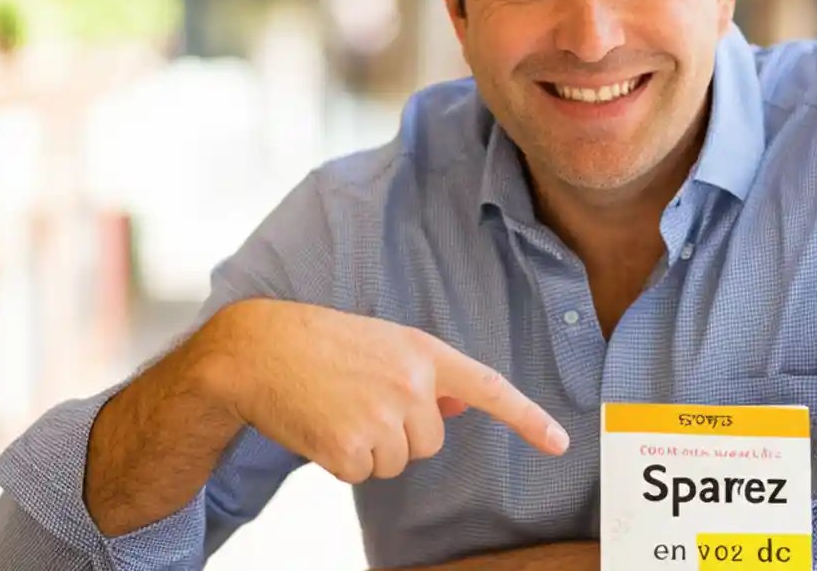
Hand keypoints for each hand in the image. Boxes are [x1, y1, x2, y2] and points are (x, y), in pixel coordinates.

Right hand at [194, 298, 568, 482]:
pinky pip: (363, 473)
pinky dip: (341, 460)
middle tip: (357, 399)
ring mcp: (383, 417)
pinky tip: (321, 424)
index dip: (527, 418)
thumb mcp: (383, 344)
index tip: (559, 443)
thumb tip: (457, 406)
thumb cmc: (318, 342)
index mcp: (424, 353)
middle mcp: (412, 384)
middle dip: (398, 433)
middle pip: (429, 442)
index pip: (489, 387)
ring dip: (369, 448)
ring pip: (397, 462)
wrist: (257, 349)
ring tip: (337, 408)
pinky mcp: (351, 448)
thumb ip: (423, 375)